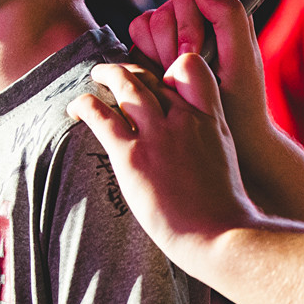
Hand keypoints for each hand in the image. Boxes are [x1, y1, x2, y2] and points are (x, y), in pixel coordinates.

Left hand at [71, 52, 257, 277]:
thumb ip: (209, 139)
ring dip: (108, 74)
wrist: (219, 234)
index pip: (191, 68)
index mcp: (210, 118)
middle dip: (132, 70)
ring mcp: (158, 135)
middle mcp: (184, 119)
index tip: (159, 79)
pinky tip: (76, 108)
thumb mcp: (226, 159)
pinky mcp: (132, 156)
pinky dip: (85, 105)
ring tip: (96, 75)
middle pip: (153, 76)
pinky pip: (101, 116)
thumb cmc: (224, 209)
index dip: (171, 68)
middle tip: (117, 74)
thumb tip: (197, 144)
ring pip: (127, 84)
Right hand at [129, 0, 272, 148]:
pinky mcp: (154, 52)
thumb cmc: (242, 102)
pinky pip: (135, 41)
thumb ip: (229, 16)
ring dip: (161, 52)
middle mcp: (198, 18)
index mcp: (224, 12)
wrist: (229, 140)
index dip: (191, 18)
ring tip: (178, 78)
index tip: (197, 52)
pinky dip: (146, 61)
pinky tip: (164, 81)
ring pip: (148, 21)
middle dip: (174, 40)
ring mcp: (174, 35)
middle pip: (167, 5)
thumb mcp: (242, 60)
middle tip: (187, 69)